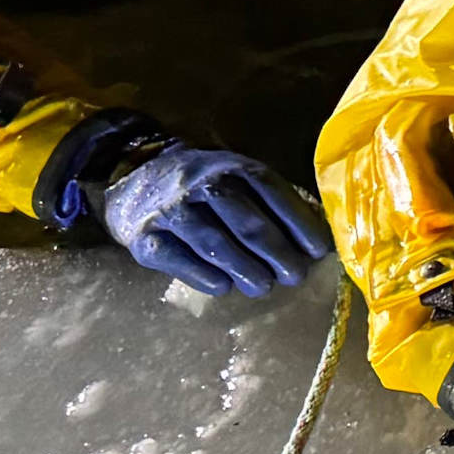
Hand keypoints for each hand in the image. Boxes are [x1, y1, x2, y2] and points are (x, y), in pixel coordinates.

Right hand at [99, 143, 329, 296]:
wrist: (135, 178)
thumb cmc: (204, 187)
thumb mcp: (237, 179)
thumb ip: (271, 203)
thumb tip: (314, 242)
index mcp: (232, 166)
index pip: (271, 190)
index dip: (299, 222)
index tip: (318, 251)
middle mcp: (201, 183)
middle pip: (247, 222)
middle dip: (277, 253)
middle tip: (294, 276)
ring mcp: (171, 209)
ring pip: (214, 242)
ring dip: (244, 268)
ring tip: (264, 286)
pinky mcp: (144, 236)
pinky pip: (177, 258)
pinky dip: (202, 275)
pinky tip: (223, 287)